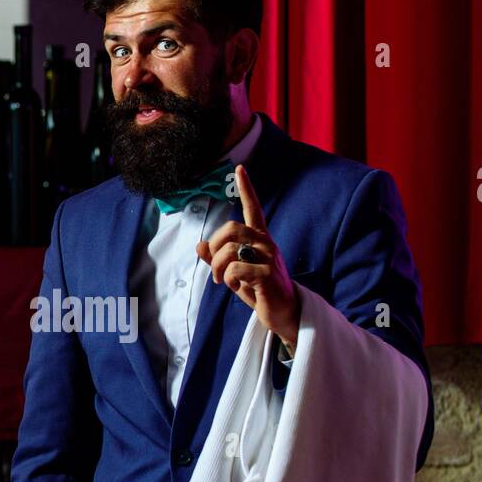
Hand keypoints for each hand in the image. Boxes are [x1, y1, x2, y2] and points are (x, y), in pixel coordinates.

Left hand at [196, 164, 301, 351]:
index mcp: (260, 240)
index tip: (240, 168)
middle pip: (231, 228)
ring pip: (230, 249)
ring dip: (218, 268)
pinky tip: (237, 288)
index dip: (247, 188)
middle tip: (214, 269)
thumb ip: (217, 259)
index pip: (255, 208)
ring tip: (224, 281)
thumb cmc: (259, 290)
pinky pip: (235, 269)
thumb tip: (198, 246)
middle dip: (215, 247)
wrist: (283, 313)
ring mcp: (269, 258)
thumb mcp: (235, 273)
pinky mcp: (267, 275)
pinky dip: (229, 280)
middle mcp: (266, 244)